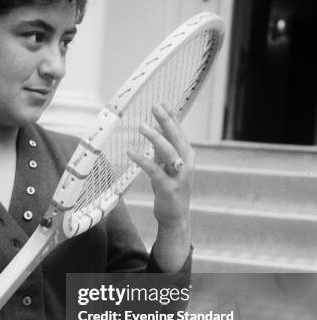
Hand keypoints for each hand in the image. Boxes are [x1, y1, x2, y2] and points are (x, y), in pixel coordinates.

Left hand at [127, 104, 194, 229]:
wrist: (175, 216)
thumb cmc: (170, 188)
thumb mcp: (166, 166)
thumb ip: (162, 149)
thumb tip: (155, 129)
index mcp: (187, 156)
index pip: (179, 132)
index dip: (171, 117)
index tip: (162, 103)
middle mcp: (186, 163)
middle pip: (177, 138)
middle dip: (166, 121)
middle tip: (155, 107)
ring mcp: (179, 176)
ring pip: (169, 152)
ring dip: (156, 137)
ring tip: (142, 126)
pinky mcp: (169, 188)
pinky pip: (155, 171)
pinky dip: (143, 160)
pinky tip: (131, 152)